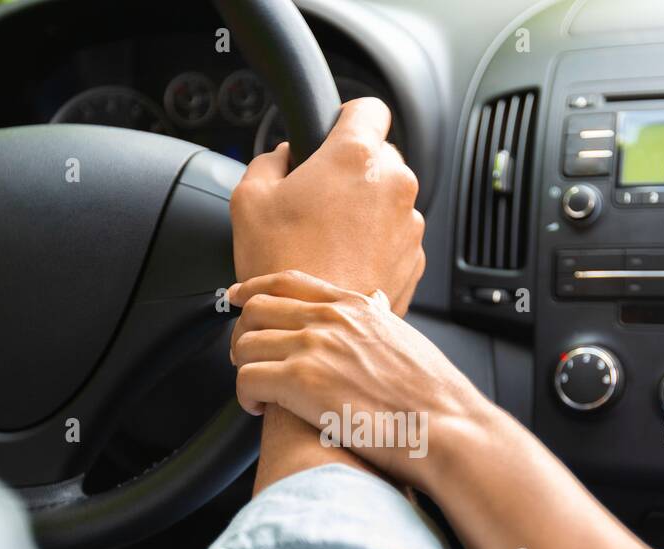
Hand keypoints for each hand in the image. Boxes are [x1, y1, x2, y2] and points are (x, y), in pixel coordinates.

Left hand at [228, 270, 494, 493]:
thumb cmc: (434, 398)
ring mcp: (314, 347)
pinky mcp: (301, 381)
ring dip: (243, 369)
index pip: (289, 281)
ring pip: (245, 344)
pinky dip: (245, 398)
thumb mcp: (406, 340)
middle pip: (257, 309)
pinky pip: (246, 380)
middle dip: (242, 335)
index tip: (238, 298)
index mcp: (356, 308)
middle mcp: (331, 320)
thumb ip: (380, 322)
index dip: (254, 289)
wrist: (447, 427)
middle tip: (246, 359)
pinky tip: (258, 410)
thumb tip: (378, 308)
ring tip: (257, 393)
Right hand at [230, 97, 424, 314]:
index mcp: (355, 156)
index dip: (346, 116)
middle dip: (351, 170)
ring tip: (328, 239)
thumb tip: (283, 157)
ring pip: (388, 199)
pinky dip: (375, 243)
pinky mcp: (415, 259)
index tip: (333, 131)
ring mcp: (410, 224)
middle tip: (317, 199)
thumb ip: (269, 160)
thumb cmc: (282, 265)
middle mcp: (394, 184)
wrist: (313, 326)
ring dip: (364, 210)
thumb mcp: (248, 198)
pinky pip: (395, 236)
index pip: (368, 108)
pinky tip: (344, 262)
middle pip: (379, 156)